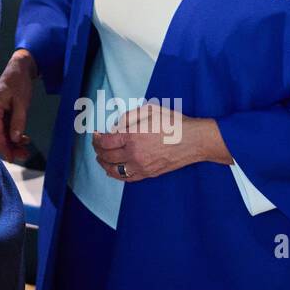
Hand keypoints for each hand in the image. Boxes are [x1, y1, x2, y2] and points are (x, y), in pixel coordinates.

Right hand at [0, 49, 37, 160]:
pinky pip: (7, 128)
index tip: (13, 159)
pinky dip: (15, 134)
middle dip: (11, 147)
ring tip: (27, 149)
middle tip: (26, 155)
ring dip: (14, 142)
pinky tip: (24, 138)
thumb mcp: (21, 102)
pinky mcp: (3, 113)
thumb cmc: (19, 82)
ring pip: (3, 134)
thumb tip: (15, 139)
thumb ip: (18, 120)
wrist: (20, 68)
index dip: (4, 148)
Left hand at [91, 105, 219, 182]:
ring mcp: (142, 166)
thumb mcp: (148, 111)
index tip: (95, 134)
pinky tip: (112, 171)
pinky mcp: (149, 173)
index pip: (105, 142)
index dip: (96, 138)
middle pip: (107, 156)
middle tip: (96, 144)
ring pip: (114, 170)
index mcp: (132, 137)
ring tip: (101, 158)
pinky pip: (128, 178)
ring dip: (104, 164)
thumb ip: (128, 118)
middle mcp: (134, 154)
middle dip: (98, 150)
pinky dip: (117, 175)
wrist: (194, 140)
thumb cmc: (173, 123)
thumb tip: (115, 127)